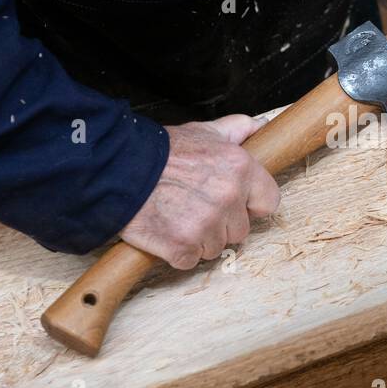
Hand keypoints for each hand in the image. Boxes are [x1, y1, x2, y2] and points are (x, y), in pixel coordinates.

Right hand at [120, 115, 279, 269]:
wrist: (117, 170)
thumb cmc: (160, 152)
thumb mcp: (202, 131)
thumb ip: (234, 130)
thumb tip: (257, 127)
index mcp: (240, 169)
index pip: (269, 202)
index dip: (251, 204)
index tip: (236, 203)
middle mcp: (228, 199)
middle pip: (240, 230)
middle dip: (221, 224)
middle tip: (195, 206)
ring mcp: (206, 226)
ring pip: (215, 247)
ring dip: (198, 238)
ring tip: (177, 216)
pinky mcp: (182, 247)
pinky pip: (190, 260)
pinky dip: (177, 252)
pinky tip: (166, 231)